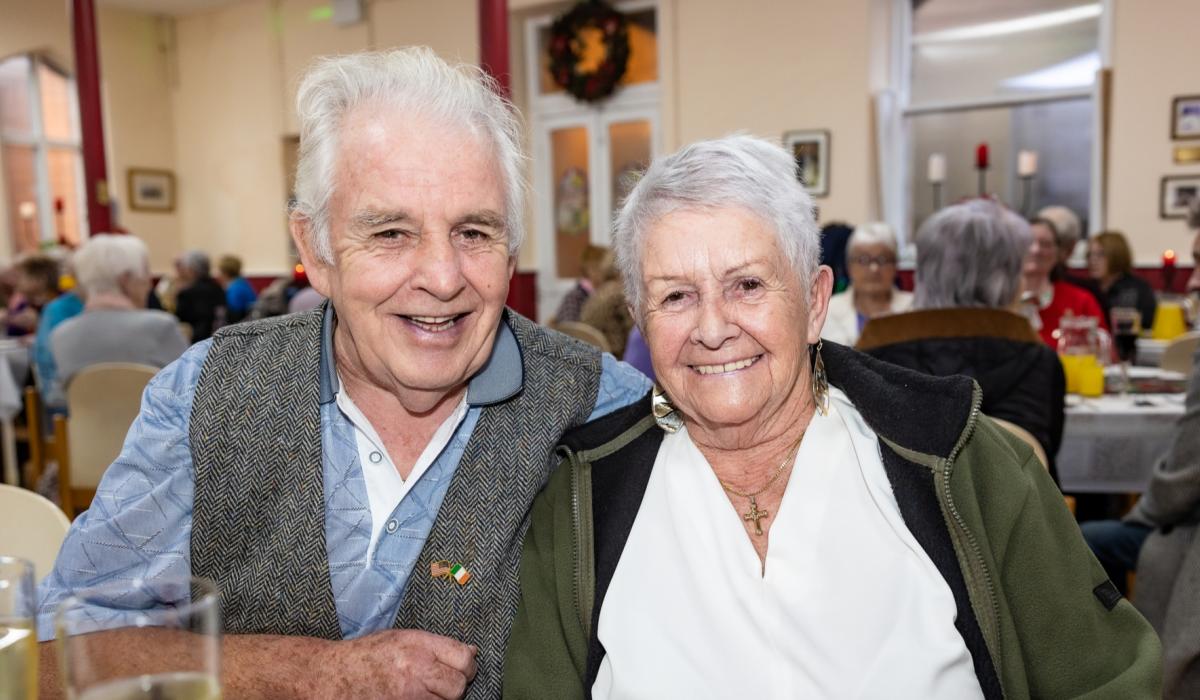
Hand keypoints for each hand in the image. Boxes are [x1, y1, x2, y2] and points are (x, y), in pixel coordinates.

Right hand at [311, 629, 477, 698]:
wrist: (333, 677)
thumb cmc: (367, 656)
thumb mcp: (402, 638)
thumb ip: (437, 645)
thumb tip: (471, 651)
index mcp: (418, 645)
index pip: (462, 658)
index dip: (467, 665)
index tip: (464, 668)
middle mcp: (416, 670)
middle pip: (458, 685)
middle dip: (456, 686)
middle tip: (445, 684)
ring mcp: (409, 695)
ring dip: (441, 699)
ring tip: (426, 692)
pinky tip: (417, 698)